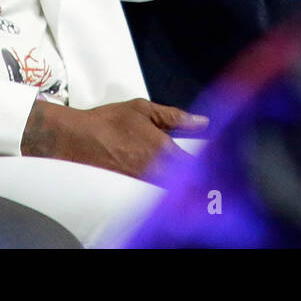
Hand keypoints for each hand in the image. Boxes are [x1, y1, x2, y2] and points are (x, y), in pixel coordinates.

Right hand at [20, 98, 208, 180]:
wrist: (77, 139)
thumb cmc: (109, 121)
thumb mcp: (143, 109)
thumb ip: (174, 117)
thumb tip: (201, 122)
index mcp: (162, 148)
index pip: (196, 165)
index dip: (211, 169)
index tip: (223, 168)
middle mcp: (156, 169)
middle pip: (188, 184)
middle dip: (202, 182)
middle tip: (214, 180)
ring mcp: (144, 181)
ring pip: (173, 189)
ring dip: (185, 186)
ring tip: (195, 182)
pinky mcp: (132, 187)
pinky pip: (156, 190)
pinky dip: (167, 188)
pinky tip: (169, 183)